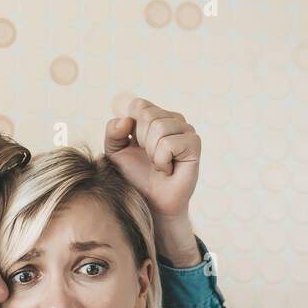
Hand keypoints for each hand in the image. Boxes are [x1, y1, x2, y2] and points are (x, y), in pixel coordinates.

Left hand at [105, 97, 201, 266]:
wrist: (151, 203)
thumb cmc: (135, 178)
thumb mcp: (115, 153)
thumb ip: (113, 132)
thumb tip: (126, 120)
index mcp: (154, 116)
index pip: (138, 104)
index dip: (129, 127)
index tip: (134, 146)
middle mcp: (172, 119)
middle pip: (147, 114)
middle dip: (141, 141)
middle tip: (148, 159)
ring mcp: (185, 130)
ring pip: (159, 126)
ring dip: (152, 152)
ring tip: (158, 165)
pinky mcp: (194, 144)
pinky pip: (169, 143)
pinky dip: (162, 160)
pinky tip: (168, 170)